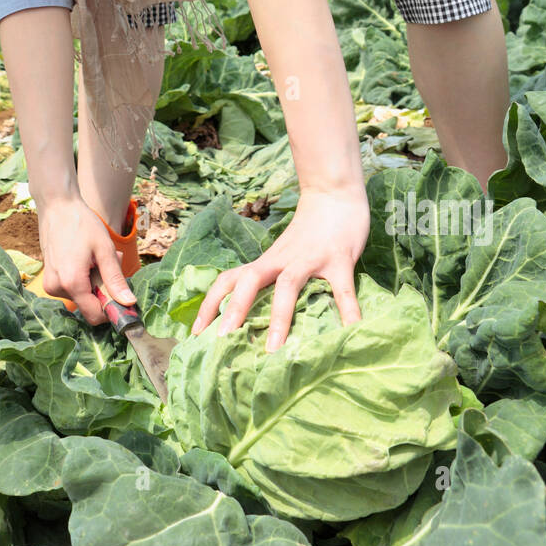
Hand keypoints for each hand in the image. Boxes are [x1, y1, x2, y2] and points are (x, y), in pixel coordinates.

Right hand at [37, 195, 137, 325]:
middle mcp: (57, 288)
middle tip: (106, 264)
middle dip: (103, 290)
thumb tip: (128, 303)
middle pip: (89, 306)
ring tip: (94, 258)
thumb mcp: (104, 249)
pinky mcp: (50, 279)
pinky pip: (73, 288)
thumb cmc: (82, 223)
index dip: (112, 310)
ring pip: (82, 297)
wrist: (57, 206)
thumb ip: (115, 279)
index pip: (95, 316)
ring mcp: (51, 285)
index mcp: (72, 282)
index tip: (123, 296)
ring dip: (94, 283)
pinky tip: (85, 259)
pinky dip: (84, 279)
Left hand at [191, 187, 369, 351]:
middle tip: (221, 342)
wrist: (333, 194)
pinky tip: (350, 333)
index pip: (228, 280)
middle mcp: (281, 260)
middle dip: (234, 309)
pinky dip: (347, 313)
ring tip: (273, 350)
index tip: (195, 333)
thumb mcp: (283, 255)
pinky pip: (342, 290)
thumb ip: (273, 279)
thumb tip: (258, 319)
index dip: (209, 305)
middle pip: (249, 281)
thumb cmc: (307, 232)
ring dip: (279, 318)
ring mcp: (309, 259)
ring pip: (288, 286)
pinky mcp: (338, 259)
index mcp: (265, 262)